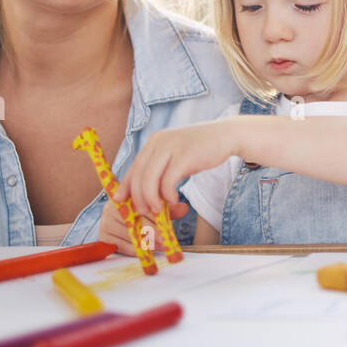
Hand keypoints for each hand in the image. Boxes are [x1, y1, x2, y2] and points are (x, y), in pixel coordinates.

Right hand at [97, 199, 189, 256]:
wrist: (120, 212)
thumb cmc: (140, 208)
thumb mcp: (155, 205)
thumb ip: (169, 207)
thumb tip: (183, 208)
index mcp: (125, 195)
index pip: (139, 206)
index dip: (155, 216)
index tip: (166, 226)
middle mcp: (111, 207)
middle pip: (133, 222)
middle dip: (152, 233)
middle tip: (165, 242)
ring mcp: (106, 221)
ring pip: (128, 234)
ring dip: (145, 243)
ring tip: (159, 247)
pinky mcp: (104, 236)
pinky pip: (120, 245)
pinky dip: (134, 250)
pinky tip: (145, 251)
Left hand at [115, 119, 237, 215]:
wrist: (226, 135)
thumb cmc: (201, 149)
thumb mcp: (176, 154)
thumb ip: (162, 167)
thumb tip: (148, 192)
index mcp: (154, 141)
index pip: (134, 166)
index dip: (125, 186)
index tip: (120, 200)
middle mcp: (159, 142)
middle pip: (139, 174)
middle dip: (138, 197)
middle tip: (143, 211)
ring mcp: (171, 147)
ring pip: (150, 179)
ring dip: (151, 198)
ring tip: (158, 210)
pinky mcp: (184, 156)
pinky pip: (168, 181)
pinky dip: (168, 194)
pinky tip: (174, 199)